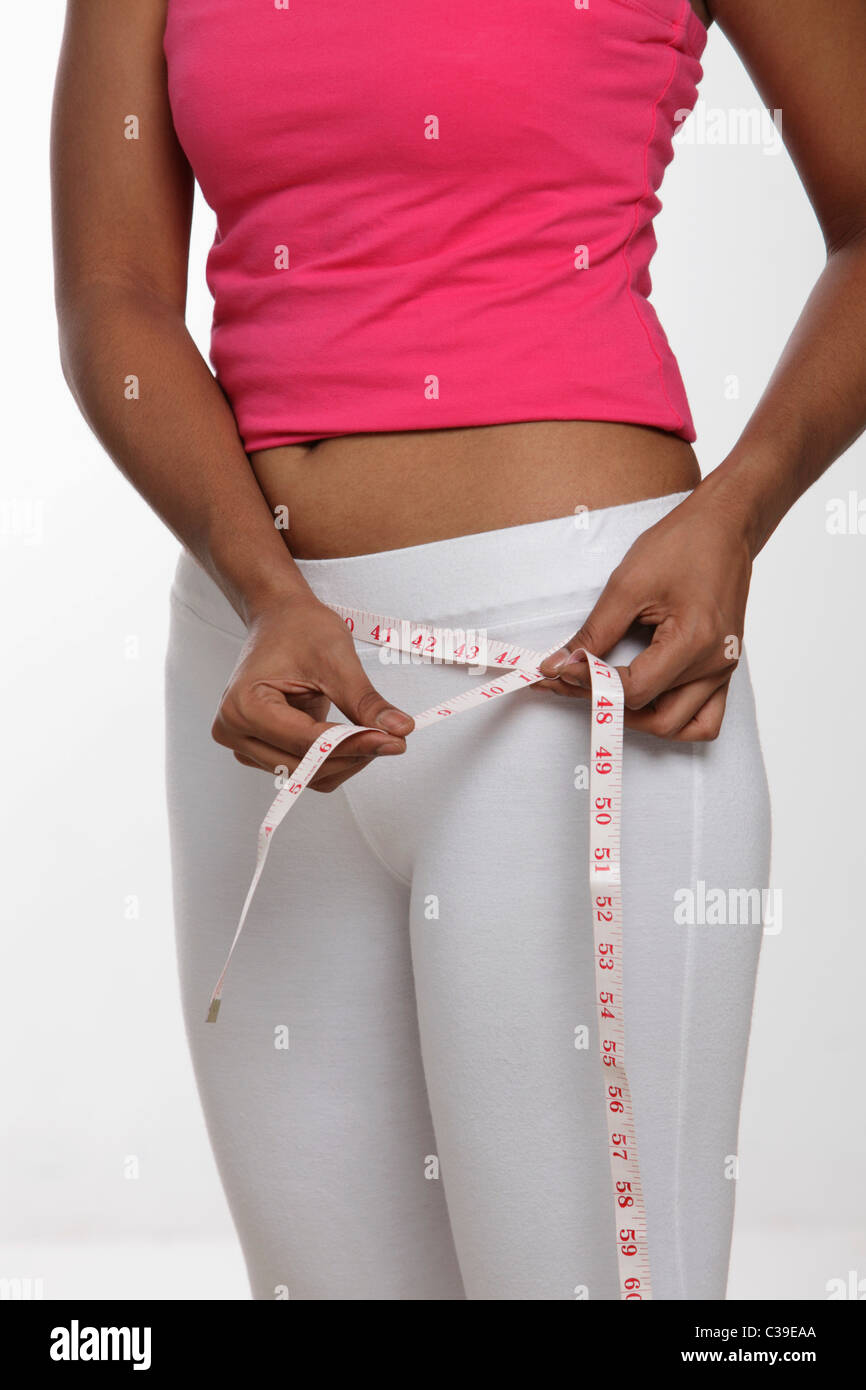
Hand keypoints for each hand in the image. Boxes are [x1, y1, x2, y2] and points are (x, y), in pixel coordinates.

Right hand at [212, 593, 413, 789]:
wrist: (280, 620)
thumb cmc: (299, 629)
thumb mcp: (337, 659)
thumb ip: (365, 701)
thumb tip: (399, 730)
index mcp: (244, 706)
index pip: (307, 742)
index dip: (354, 745)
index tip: (393, 742)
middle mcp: (235, 731)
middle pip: (306, 766)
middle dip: (352, 755)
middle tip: (392, 737)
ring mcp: (245, 744)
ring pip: (307, 776)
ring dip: (346, 761)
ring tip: (373, 732)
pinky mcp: (262, 750)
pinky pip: (305, 771)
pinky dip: (335, 760)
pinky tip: (354, 737)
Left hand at [536, 492, 752, 740]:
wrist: (724, 525)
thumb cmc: (682, 544)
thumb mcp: (627, 585)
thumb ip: (594, 632)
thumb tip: (560, 664)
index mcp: (695, 642)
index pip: (634, 689)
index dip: (589, 684)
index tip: (558, 670)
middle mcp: (715, 664)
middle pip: (657, 718)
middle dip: (608, 706)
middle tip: (571, 683)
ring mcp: (723, 669)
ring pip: (683, 727)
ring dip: (642, 720)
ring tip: (607, 693)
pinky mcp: (721, 666)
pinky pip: (705, 716)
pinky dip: (674, 718)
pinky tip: (645, 700)